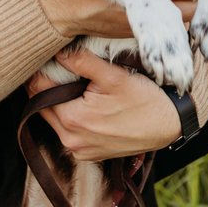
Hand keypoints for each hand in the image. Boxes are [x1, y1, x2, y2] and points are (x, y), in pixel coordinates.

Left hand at [27, 48, 181, 160]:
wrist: (168, 125)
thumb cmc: (144, 100)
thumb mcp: (113, 76)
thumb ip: (82, 62)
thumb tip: (58, 52)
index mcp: (72, 119)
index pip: (39, 91)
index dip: (39, 71)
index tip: (43, 57)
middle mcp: (71, 140)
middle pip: (42, 106)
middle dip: (46, 86)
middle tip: (54, 66)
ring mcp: (80, 150)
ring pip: (53, 120)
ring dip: (57, 101)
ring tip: (70, 82)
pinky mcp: (89, 154)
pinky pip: (68, 132)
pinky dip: (69, 116)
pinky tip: (82, 102)